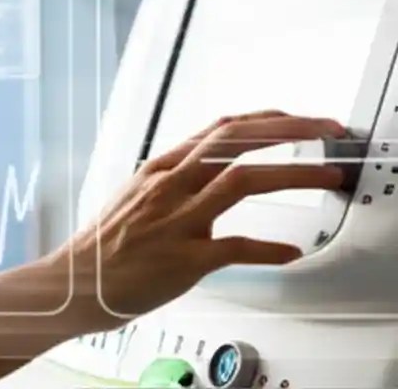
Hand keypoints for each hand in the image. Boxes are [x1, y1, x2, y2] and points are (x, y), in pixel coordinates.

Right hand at [53, 110, 347, 328]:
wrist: (76, 283)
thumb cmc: (106, 246)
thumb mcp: (137, 197)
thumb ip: (176, 183)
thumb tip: (211, 179)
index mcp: (160, 168)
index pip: (221, 129)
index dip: (267, 119)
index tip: (301, 119)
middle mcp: (169, 186)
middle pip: (236, 142)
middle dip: (290, 130)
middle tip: (328, 130)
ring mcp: (176, 220)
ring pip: (241, 181)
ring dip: (293, 175)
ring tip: (327, 177)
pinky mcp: (183, 258)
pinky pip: (234, 247)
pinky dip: (267, 249)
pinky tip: (289, 252)